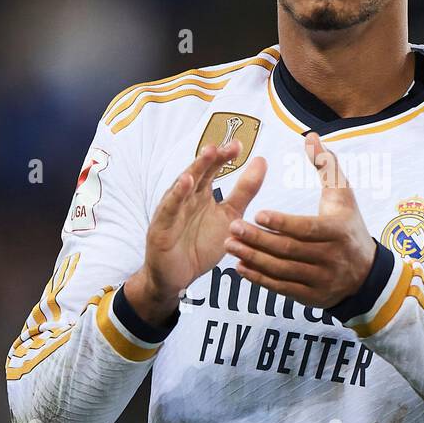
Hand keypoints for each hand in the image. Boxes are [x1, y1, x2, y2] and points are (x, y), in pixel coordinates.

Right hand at [126, 140, 266, 323]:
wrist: (178, 277)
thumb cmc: (199, 245)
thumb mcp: (229, 217)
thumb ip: (244, 191)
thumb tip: (261, 161)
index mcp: (201, 194)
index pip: (213, 170)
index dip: (224, 157)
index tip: (239, 146)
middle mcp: (186, 198)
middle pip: (198, 173)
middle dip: (210, 159)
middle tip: (223, 145)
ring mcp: (172, 210)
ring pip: (183, 187)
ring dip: (195, 170)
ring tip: (207, 154)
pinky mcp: (162, 227)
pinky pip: (170, 209)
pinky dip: (177, 195)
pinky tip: (186, 182)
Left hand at [225, 131, 376, 307]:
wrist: (366, 274)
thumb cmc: (349, 226)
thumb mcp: (343, 196)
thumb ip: (326, 166)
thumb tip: (310, 136)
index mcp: (337, 231)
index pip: (306, 228)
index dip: (282, 222)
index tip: (257, 212)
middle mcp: (331, 258)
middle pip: (289, 250)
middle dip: (258, 240)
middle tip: (232, 227)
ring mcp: (321, 280)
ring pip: (282, 271)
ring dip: (253, 259)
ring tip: (230, 245)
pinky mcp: (311, 297)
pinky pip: (281, 288)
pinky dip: (259, 279)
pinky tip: (240, 267)